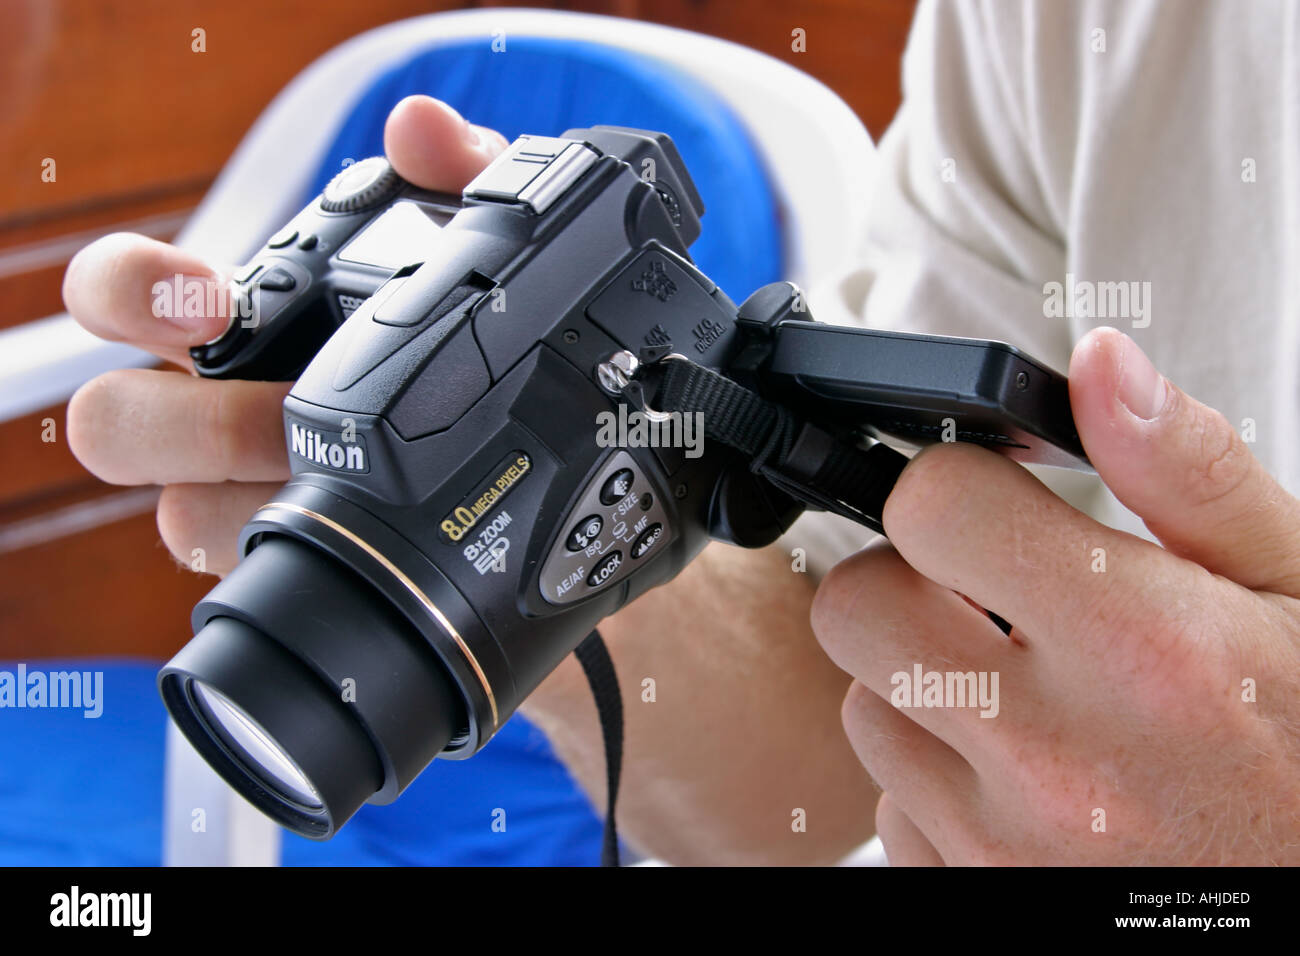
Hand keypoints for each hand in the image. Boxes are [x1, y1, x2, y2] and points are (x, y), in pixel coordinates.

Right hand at [65, 97, 506, 574]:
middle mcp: (210, 402)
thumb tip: (422, 130)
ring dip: (254, 502)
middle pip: (115, 423)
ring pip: (176, 512)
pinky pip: (246, 566)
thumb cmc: (438, 335)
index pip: (125, 292)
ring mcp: (233, 487)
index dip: (138, 292)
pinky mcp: (271, 547)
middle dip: (184, 429)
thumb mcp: (471, 249)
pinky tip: (364, 535)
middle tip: (280, 423)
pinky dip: (302, 550)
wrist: (488, 446)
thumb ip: (459, 177)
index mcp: (237, 318)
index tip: (205, 306)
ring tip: (348, 487)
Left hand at [811, 327, 1299, 864]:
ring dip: (920, 685)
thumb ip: (1186, 468)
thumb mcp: (1296, 584)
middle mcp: (1055, 755)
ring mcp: (1003, 843)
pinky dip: (935, 780)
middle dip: (905, 581)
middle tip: (988, 596)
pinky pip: (891, 807)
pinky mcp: (975, 894)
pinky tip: (1022, 772)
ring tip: (1022, 690)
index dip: (957, 488)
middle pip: (855, 607)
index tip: (994, 507)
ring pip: (864, 707)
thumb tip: (1100, 365)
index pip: (931, 506)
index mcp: (1140, 647)